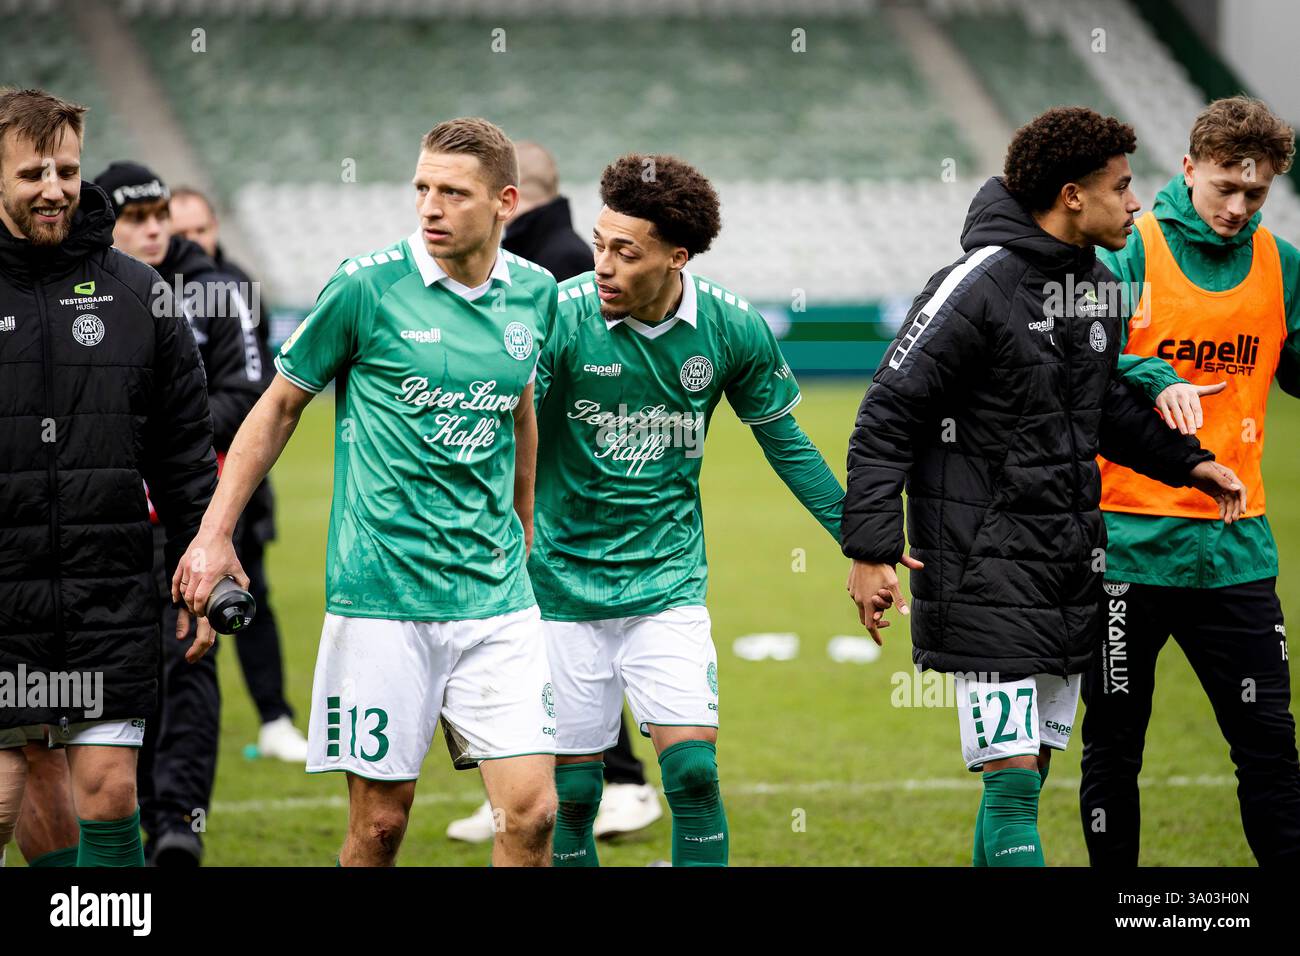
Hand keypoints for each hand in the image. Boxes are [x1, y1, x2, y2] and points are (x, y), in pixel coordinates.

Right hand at [171, 528, 248, 661]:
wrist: (214, 533)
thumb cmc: (226, 551)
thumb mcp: (237, 567)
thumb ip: (242, 582)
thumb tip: (245, 595)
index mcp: (210, 575)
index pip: (200, 598)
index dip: (199, 610)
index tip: (202, 615)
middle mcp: (196, 572)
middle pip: (189, 597)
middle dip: (192, 608)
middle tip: (197, 613)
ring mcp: (187, 567)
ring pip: (181, 590)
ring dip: (185, 601)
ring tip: (191, 606)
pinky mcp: (182, 563)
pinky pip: (174, 581)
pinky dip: (175, 592)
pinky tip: (177, 599)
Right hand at [846, 554, 923, 645]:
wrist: (865, 552)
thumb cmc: (881, 567)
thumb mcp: (893, 584)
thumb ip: (899, 600)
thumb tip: (906, 614)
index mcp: (867, 603)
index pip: (870, 626)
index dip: (876, 635)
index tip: (880, 643)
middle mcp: (857, 600)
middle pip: (864, 618)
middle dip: (875, 621)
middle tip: (886, 621)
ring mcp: (852, 592)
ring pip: (861, 605)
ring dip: (870, 608)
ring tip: (881, 602)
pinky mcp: (850, 585)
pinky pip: (856, 595)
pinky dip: (865, 597)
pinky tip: (872, 590)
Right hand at [1155, 381, 1224, 434]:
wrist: (1164, 383)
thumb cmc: (1184, 390)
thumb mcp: (1197, 389)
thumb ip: (1211, 389)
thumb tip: (1225, 383)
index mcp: (1191, 394)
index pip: (1196, 408)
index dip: (1198, 417)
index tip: (1199, 427)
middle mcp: (1181, 396)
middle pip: (1187, 412)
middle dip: (1190, 422)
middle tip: (1192, 433)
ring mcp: (1171, 399)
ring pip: (1176, 413)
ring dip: (1180, 424)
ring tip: (1184, 433)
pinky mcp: (1161, 402)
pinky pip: (1166, 413)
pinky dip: (1169, 420)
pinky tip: (1173, 427)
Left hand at [1188, 460, 1246, 522]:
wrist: (1186, 468)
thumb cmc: (1199, 467)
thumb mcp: (1210, 473)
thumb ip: (1223, 481)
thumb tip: (1237, 488)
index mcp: (1230, 476)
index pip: (1240, 490)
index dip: (1242, 501)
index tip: (1242, 511)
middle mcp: (1228, 483)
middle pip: (1235, 499)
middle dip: (1235, 509)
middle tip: (1233, 520)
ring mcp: (1222, 489)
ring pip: (1229, 502)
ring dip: (1229, 512)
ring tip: (1227, 522)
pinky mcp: (1215, 493)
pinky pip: (1221, 503)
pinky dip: (1222, 510)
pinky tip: (1221, 517)